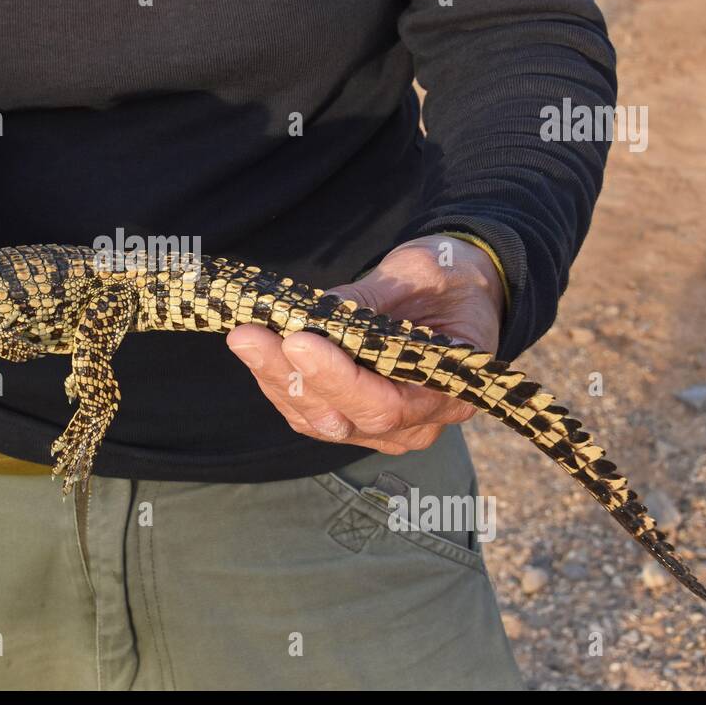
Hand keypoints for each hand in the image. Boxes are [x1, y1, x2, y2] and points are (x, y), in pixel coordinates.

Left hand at [226, 234, 504, 454]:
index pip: (385, 403)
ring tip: (245, 338)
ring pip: (318, 421)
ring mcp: (384, 429)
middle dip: (290, 377)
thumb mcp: (420, 274)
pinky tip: (257, 352)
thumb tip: (313, 312)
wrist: (460, 290)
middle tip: (248, 336)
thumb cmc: (450, 280)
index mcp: (449, 390)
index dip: (336, 378)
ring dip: (275, 380)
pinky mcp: (354, 420)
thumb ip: (372, 298)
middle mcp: (417, 424)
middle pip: (343, 418)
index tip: (297, 341)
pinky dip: (279, 384)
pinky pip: (309, 414)